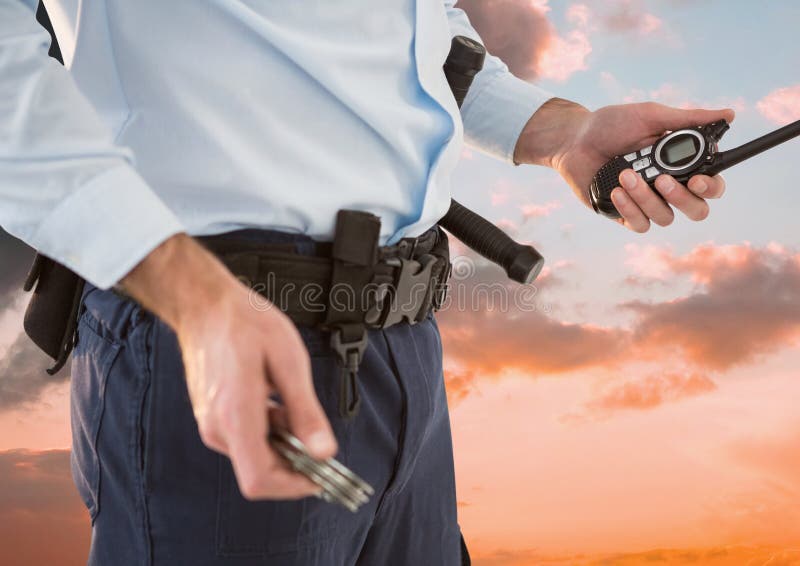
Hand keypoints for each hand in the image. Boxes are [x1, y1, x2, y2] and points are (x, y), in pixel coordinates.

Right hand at [120, 235, 336, 499]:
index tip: (320, 476)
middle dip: (293, 461)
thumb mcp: (288, 362)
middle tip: (317, 435)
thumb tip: (324, 451)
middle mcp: (218, 428)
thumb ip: (306, 412)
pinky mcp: (212, 417)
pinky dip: (268, 430)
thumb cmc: (243, 324)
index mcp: (235, 417)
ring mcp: (211, 424)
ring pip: (254, 454)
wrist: (205, 305)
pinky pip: (244, 439)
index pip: (259, 480)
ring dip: (282, 442)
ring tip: (293, 403)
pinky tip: (277, 401)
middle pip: (259, 471)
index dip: (293, 486)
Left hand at [514, 98, 734, 231]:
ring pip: (665, 217)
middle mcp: (668, 187)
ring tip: (626, 174)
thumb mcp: (651, 116)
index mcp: (681, 164)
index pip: (711, 185)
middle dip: (682, 198)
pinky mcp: (624, 214)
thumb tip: (729, 114)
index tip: (696, 178)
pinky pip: (639, 224)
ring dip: (646, 198)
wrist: (573, 140)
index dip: (711, 187)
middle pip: (696, 210)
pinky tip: (616, 191)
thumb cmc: (611, 125)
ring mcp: (646, 202)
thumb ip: (688, 119)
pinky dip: (630, 209)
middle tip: (662, 180)